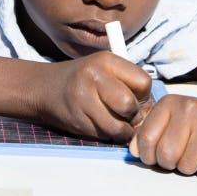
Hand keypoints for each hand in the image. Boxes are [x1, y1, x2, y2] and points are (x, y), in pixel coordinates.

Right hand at [37, 51, 152, 142]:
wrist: (43, 88)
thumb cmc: (82, 80)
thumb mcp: (104, 69)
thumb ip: (128, 84)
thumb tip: (153, 111)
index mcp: (106, 60)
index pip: (143, 82)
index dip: (144, 95)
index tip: (137, 99)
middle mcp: (94, 76)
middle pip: (130, 106)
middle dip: (133, 116)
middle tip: (128, 115)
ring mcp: (82, 99)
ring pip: (118, 127)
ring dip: (122, 131)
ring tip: (116, 123)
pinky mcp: (76, 119)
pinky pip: (103, 135)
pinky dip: (106, 135)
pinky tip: (98, 123)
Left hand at [129, 94, 196, 178]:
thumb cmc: (196, 124)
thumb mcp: (169, 121)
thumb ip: (148, 133)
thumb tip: (134, 151)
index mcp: (169, 103)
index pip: (147, 138)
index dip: (148, 155)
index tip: (155, 156)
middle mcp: (189, 108)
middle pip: (166, 155)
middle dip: (170, 164)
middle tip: (179, 156)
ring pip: (187, 166)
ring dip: (189, 168)